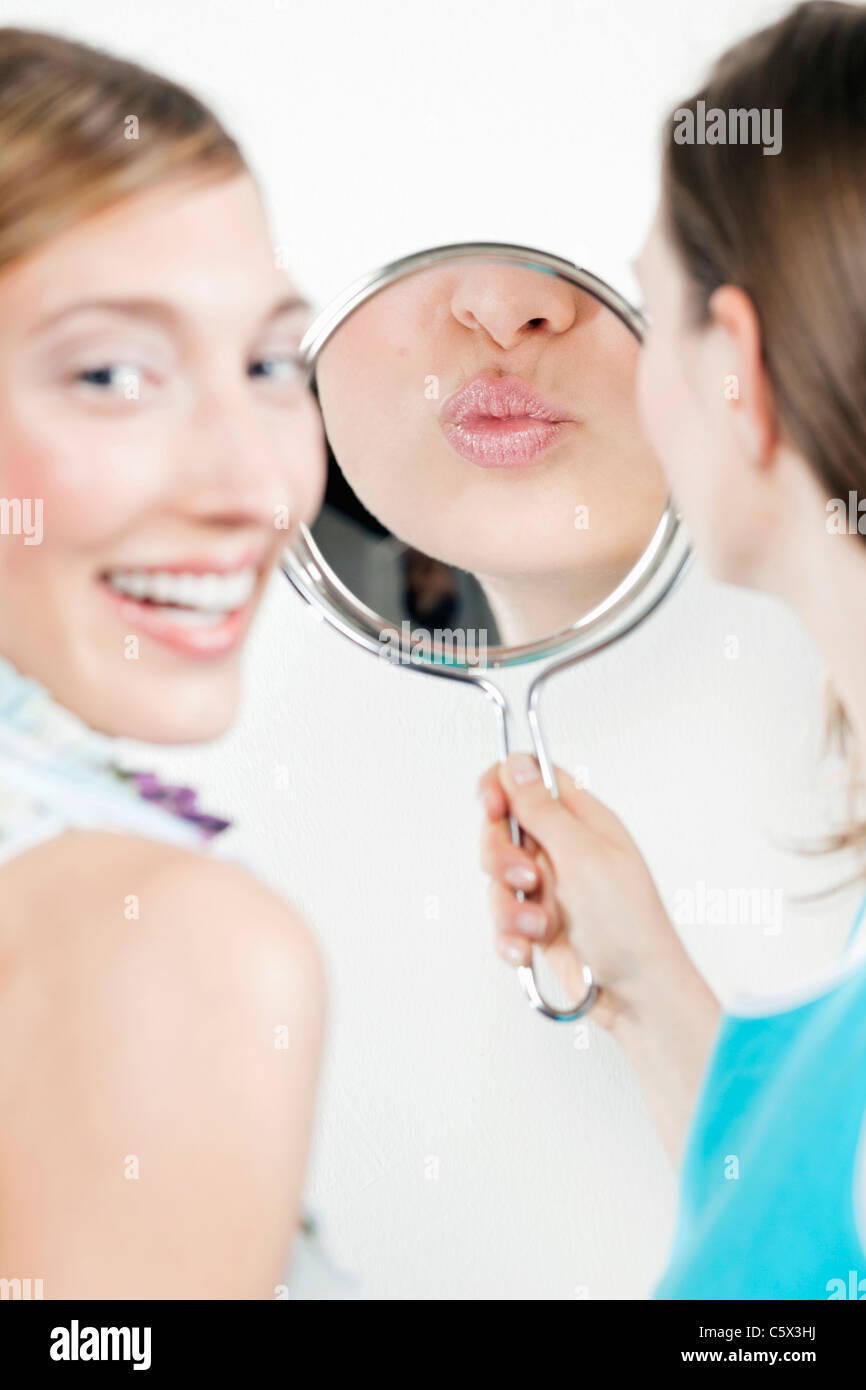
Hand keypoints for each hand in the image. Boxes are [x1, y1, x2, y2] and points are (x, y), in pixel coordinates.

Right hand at [479, 753, 719, 1159]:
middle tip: (525, 878)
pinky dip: (510, 936)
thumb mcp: (583, 857)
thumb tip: (517, 765)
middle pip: (502, 829)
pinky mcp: (538, 924)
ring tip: (538, 924)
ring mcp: (549, 888)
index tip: (494, 808)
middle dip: (501, 857)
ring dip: (509, 906)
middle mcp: (564, 850)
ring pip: (496, 879)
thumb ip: (543, 810)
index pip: (530, 779)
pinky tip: (528, 948)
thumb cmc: (630, 927)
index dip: (503, 786)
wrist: (638, 995)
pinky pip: (501, 920)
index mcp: (582, 821)